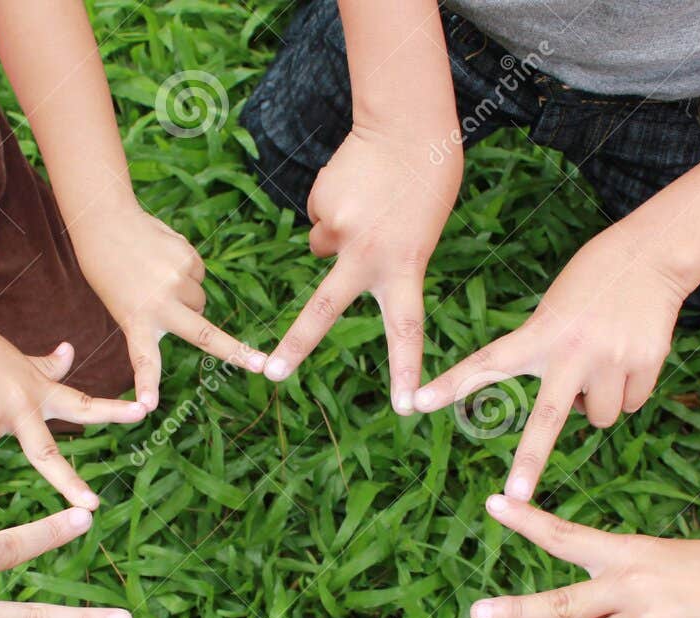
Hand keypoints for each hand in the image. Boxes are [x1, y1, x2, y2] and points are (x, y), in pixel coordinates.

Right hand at [0, 309, 147, 504]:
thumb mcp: (18, 357)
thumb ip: (46, 365)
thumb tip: (70, 350)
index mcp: (38, 392)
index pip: (83, 404)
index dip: (114, 411)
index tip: (143, 413)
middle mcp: (19, 406)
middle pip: (46, 452)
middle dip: (68, 482)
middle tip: (91, 505)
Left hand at [73, 203, 266, 407]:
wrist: (106, 223)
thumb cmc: (112, 271)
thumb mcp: (125, 303)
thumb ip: (161, 315)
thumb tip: (202, 309)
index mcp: (136, 322)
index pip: (143, 360)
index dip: (148, 385)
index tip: (147, 408)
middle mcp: (159, 305)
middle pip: (206, 335)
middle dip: (238, 352)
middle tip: (262, 365)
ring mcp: (177, 281)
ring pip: (200, 301)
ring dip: (188, 294)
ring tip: (158, 278)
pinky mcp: (188, 259)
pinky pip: (199, 275)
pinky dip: (187, 271)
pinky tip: (164, 261)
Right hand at [264, 125, 459, 413]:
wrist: (408, 127)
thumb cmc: (425, 183)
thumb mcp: (419, 235)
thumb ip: (381, 260)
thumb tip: (325, 260)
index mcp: (405, 268)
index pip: (407, 329)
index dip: (406, 371)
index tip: (406, 408)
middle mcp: (368, 255)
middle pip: (323, 309)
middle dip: (296, 345)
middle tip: (273, 373)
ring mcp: (340, 230)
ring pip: (322, 247)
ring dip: (337, 231)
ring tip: (366, 202)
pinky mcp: (320, 204)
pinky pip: (319, 215)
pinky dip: (332, 205)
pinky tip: (354, 186)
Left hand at [415, 222, 690, 499]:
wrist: (652, 254)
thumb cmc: (591, 283)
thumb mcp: (553, 311)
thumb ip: (547, 357)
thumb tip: (570, 413)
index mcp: (540, 333)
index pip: (487, 362)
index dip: (452, 384)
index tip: (418, 402)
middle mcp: (571, 350)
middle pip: (548, 419)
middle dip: (530, 462)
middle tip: (515, 496)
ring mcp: (611, 358)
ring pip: (600, 418)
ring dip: (599, 403)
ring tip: (602, 361)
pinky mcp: (646, 363)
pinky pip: (631, 405)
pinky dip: (629, 391)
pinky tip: (629, 356)